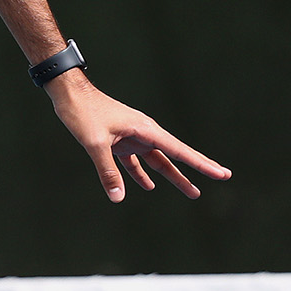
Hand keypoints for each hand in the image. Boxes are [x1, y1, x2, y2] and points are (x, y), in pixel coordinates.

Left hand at [45, 73, 230, 201]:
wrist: (68, 93)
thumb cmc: (82, 112)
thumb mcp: (94, 143)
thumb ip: (107, 171)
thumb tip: (118, 197)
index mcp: (145, 129)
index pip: (179, 151)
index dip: (202, 164)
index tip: (222, 173)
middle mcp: (143, 133)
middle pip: (174, 156)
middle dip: (196, 169)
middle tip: (221, 177)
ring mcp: (132, 137)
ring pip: (157, 161)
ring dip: (172, 176)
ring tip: (192, 191)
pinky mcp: (118, 141)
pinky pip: (135, 161)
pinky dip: (141, 174)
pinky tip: (148, 186)